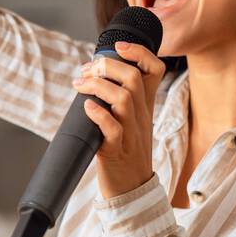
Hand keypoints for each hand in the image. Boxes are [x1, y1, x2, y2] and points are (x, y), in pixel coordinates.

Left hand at [72, 41, 167, 199]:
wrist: (131, 190)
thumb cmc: (124, 153)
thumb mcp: (129, 121)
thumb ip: (118, 100)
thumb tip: (92, 76)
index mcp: (145, 106)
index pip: (156, 70)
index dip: (139, 52)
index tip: (117, 46)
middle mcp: (141, 116)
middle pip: (134, 78)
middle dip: (107, 66)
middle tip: (85, 69)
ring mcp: (130, 133)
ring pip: (124, 98)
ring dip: (98, 86)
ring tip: (79, 84)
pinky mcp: (116, 151)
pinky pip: (112, 128)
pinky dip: (98, 114)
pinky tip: (86, 107)